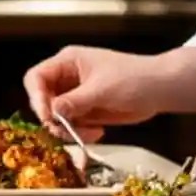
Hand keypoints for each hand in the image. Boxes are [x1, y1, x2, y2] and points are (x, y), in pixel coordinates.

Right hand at [23, 45, 163, 142]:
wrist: (160, 90)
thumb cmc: (134, 78)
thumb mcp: (102, 89)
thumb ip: (74, 101)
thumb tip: (52, 112)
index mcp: (68, 61)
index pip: (36, 77)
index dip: (36, 97)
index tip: (47, 116)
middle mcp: (67, 78)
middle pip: (43, 100)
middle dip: (53, 118)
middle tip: (66, 130)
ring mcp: (75, 96)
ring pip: (55, 117)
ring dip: (68, 130)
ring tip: (90, 133)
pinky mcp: (85, 111)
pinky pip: (71, 126)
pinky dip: (79, 134)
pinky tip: (97, 133)